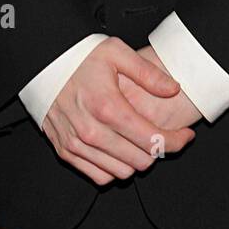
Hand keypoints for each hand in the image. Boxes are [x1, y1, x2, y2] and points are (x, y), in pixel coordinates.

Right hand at [41, 36, 196, 185]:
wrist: (42, 64)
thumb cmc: (80, 56)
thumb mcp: (116, 52)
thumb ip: (148, 73)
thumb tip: (173, 89)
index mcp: (108, 106)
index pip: (153, 140)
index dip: (176, 141)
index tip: (186, 136)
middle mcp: (91, 131)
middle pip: (141, 161)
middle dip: (158, 150)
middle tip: (163, 135)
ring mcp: (76, 144)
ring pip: (121, 172)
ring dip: (137, 160)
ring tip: (140, 139)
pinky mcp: (65, 151)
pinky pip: (99, 176)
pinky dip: (114, 168)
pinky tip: (119, 148)